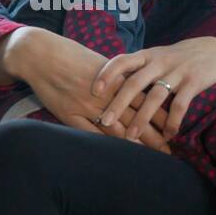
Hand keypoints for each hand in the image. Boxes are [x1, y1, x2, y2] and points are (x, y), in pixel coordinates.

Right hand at [7, 27, 171, 152]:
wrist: (41, 53)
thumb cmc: (69, 56)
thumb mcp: (98, 63)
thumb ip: (116, 77)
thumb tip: (134, 87)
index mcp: (115, 80)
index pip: (145, 101)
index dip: (161, 116)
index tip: (174, 130)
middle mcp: (106, 94)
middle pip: (136, 118)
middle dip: (154, 137)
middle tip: (170, 153)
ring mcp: (88, 106)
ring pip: (116, 129)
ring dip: (134, 145)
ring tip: (150, 161)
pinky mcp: (70, 114)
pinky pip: (90, 133)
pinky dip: (104, 145)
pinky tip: (116, 157)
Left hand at [92, 36, 215, 141]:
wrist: (215, 51)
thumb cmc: (178, 58)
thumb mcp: (156, 56)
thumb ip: (137, 69)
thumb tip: (107, 87)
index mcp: (147, 55)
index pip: (122, 61)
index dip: (107, 74)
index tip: (94, 91)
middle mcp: (160, 62)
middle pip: (135, 82)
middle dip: (118, 103)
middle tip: (105, 121)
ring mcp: (177, 71)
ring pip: (155, 96)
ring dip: (142, 118)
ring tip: (131, 136)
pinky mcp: (194, 82)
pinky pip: (180, 104)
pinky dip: (172, 122)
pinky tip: (167, 135)